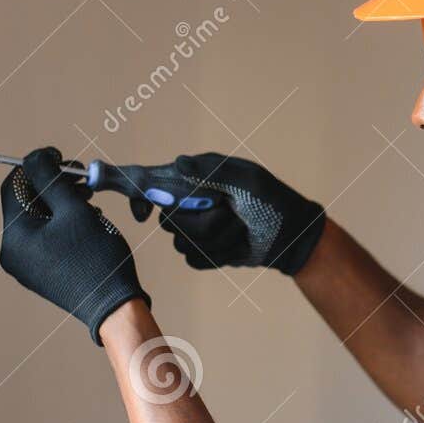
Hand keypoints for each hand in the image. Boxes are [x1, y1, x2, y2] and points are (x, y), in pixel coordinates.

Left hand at [0, 146, 149, 344]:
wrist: (113, 306)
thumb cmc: (96, 259)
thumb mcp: (74, 210)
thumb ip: (50, 179)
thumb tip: (35, 158)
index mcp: (15, 235)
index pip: (14, 185)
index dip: (36, 165)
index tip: (58, 157)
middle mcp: (13, 251)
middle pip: (25, 201)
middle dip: (52, 185)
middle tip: (79, 179)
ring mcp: (25, 264)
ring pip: (36, 218)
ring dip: (59, 202)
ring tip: (87, 200)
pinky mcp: (40, 271)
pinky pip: (44, 236)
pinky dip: (61, 222)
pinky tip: (84, 220)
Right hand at [112, 153, 325, 274]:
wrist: (291, 236)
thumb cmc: (273, 201)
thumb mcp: (247, 181)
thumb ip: (212, 171)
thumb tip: (178, 162)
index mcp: (194, 179)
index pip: (150, 182)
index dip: (132, 190)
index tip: (133, 206)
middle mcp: (189, 202)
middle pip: (168, 221)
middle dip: (202, 222)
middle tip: (229, 211)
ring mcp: (195, 228)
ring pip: (183, 244)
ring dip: (217, 239)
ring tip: (239, 227)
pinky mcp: (203, 251)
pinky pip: (194, 260)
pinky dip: (219, 255)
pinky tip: (236, 245)